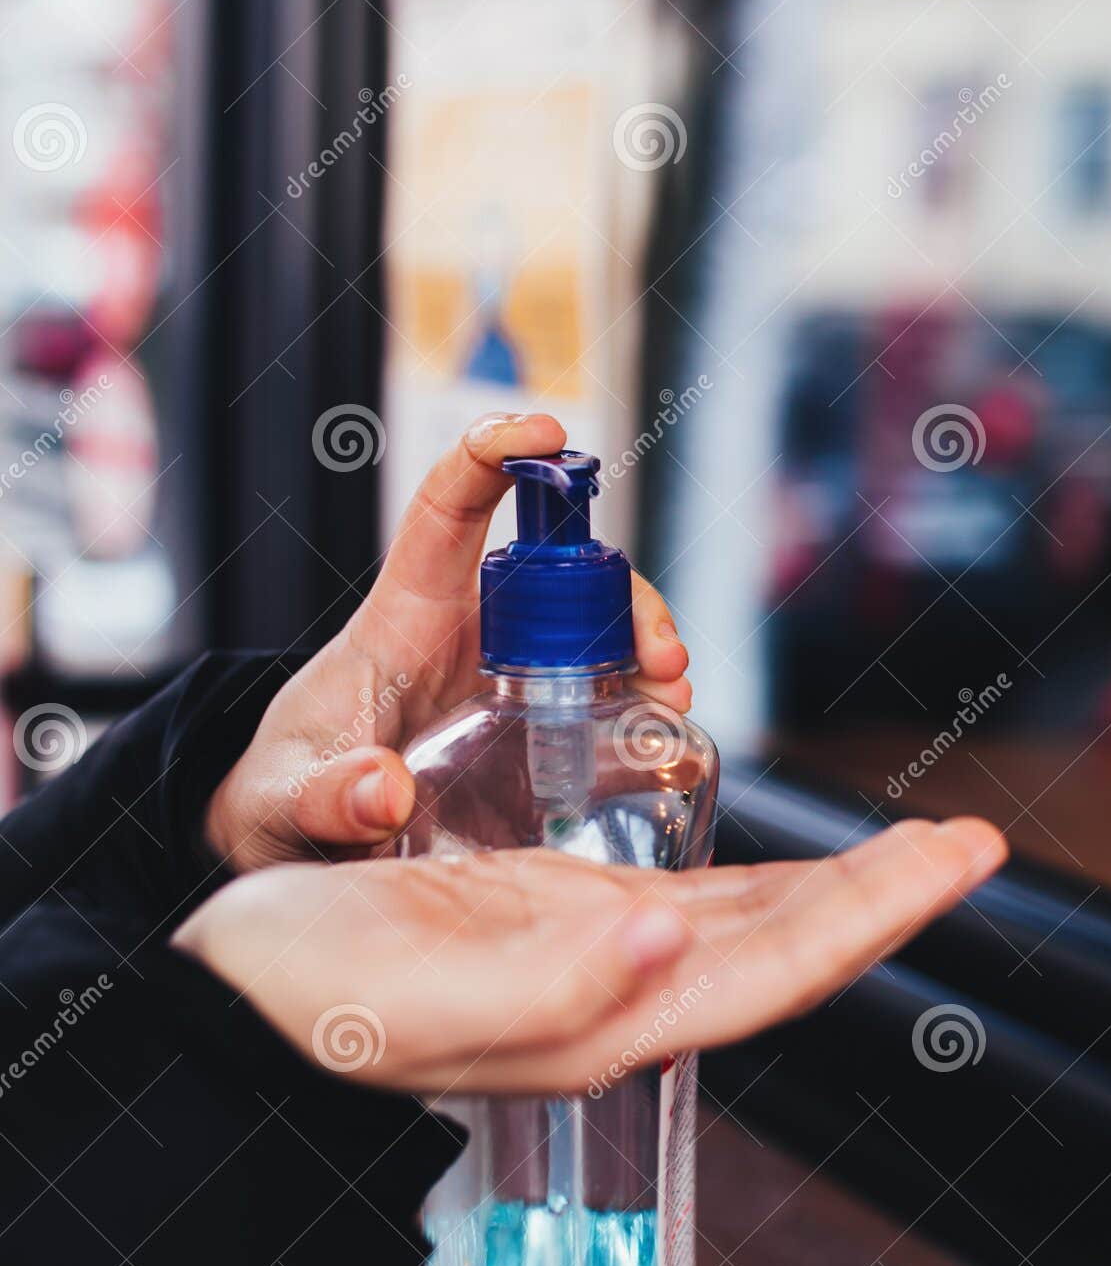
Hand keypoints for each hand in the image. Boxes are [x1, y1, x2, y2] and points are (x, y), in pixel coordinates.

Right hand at [174, 819, 1007, 1094]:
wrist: (242, 988)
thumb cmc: (309, 993)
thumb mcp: (411, 991)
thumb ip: (547, 984)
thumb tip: (665, 940)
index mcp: (606, 1018)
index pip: (779, 968)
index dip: (875, 913)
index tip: (954, 858)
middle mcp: (627, 994)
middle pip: (794, 944)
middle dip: (890, 893)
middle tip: (976, 838)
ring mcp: (607, 956)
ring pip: (759, 921)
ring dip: (847, 881)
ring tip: (921, 840)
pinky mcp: (573, 916)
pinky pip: (700, 894)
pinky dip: (767, 871)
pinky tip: (802, 856)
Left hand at [205, 414, 690, 874]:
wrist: (302, 832)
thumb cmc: (284, 789)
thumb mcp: (284, 799)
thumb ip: (326, 796)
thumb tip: (385, 791)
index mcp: (406, 615)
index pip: (449, 508)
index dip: (496, 452)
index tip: (548, 433)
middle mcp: (471, 627)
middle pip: (561, 575)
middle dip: (624, 597)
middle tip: (662, 656)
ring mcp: (509, 672)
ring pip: (597, 631)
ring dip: (646, 651)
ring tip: (671, 701)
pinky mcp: (533, 719)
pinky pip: (600, 690)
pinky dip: (639, 701)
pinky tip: (658, 733)